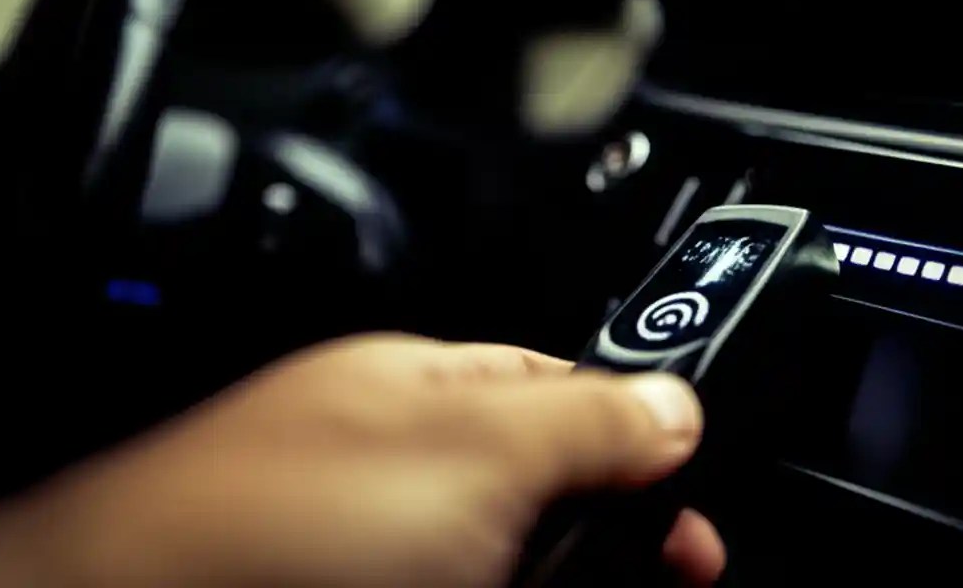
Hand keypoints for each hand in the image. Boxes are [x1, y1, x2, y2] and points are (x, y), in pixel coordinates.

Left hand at [0, 334, 723, 586]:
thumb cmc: (265, 533)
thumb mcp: (471, 453)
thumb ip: (583, 419)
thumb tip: (674, 402)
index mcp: (430, 394)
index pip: (572, 395)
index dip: (648, 446)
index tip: (697, 514)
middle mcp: (405, 469)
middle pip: (549, 494)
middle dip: (615, 538)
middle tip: (667, 575)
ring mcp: (379, 545)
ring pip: (507, 557)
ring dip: (563, 575)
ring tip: (585, 585)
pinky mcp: (364, 586)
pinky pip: (459, 579)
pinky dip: (505, 584)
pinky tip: (510, 587)